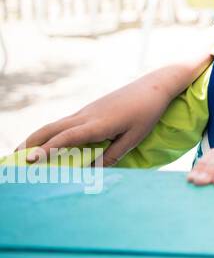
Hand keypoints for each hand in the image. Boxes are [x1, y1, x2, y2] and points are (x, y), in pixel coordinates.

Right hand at [20, 16, 213, 164]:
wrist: (155, 86)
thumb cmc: (147, 113)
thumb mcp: (134, 138)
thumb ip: (113, 155)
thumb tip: (93, 171)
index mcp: (98, 124)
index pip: (66, 138)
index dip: (47, 149)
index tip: (30, 160)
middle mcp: (87, 116)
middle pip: (51, 129)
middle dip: (31, 144)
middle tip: (14, 160)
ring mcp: (86, 111)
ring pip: (55, 125)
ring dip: (37, 138)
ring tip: (23, 154)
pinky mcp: (89, 110)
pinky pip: (65, 123)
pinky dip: (50, 134)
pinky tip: (47, 144)